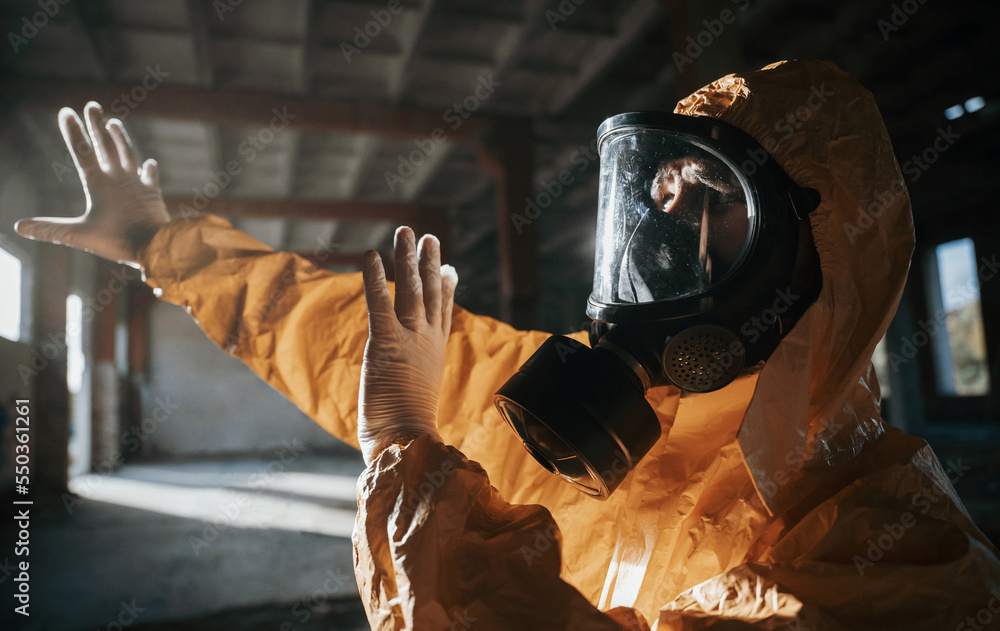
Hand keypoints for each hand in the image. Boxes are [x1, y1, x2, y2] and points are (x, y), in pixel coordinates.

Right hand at [15, 102, 168, 266]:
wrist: (156, 245)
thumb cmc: (118, 240)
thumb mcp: (79, 235)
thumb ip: (50, 229)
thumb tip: (18, 227)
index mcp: (99, 183)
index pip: (82, 152)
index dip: (72, 131)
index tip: (66, 111)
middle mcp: (119, 177)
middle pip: (105, 146)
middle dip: (96, 124)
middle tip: (92, 105)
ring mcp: (138, 184)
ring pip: (128, 154)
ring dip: (120, 138)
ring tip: (114, 123)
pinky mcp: (152, 194)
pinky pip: (150, 177)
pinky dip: (149, 169)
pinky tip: (149, 162)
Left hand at [358, 226, 457, 463]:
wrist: (406, 441)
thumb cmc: (408, 429)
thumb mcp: (419, 395)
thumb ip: (419, 378)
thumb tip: (418, 372)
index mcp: (435, 352)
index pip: (443, 311)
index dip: (446, 286)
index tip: (449, 267)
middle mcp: (426, 340)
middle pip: (431, 291)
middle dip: (429, 261)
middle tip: (428, 236)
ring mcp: (409, 339)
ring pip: (411, 289)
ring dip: (407, 258)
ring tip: (406, 231)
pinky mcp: (385, 343)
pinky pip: (380, 303)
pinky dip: (376, 278)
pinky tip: (372, 256)